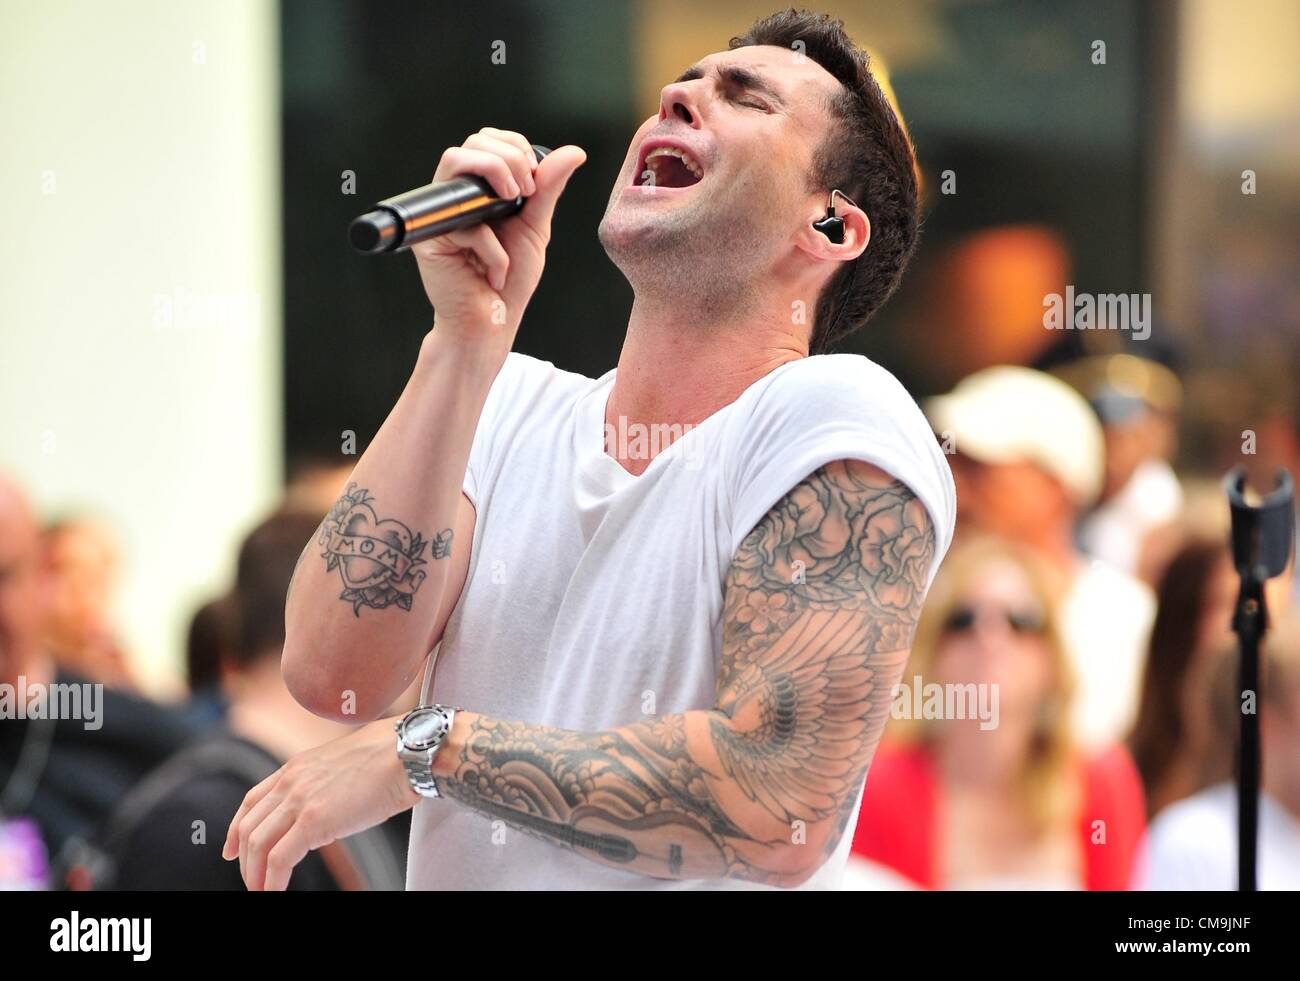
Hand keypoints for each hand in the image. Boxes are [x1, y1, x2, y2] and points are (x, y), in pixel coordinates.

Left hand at [222, 717, 415, 890]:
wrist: (405, 753)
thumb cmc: (388, 758)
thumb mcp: (341, 766)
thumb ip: (322, 785)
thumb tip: (325, 810)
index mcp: (295, 767)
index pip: (251, 801)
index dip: (235, 829)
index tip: (231, 850)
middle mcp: (290, 781)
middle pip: (248, 827)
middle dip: (245, 860)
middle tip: (251, 880)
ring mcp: (299, 800)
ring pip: (258, 845)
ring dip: (255, 875)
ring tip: (262, 891)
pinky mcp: (313, 821)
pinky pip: (280, 859)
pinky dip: (272, 881)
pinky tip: (274, 892)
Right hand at [412, 127, 585, 349]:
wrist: (492, 322)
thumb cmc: (511, 279)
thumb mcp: (534, 226)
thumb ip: (548, 188)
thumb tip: (573, 152)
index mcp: (479, 189)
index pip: (489, 140)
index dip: (515, 147)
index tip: (535, 180)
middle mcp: (456, 196)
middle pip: (472, 142)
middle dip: (509, 159)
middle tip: (525, 193)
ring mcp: (440, 215)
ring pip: (456, 162)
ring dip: (496, 174)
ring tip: (513, 206)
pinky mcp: (429, 239)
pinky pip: (467, 226)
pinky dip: (493, 251)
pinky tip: (495, 273)